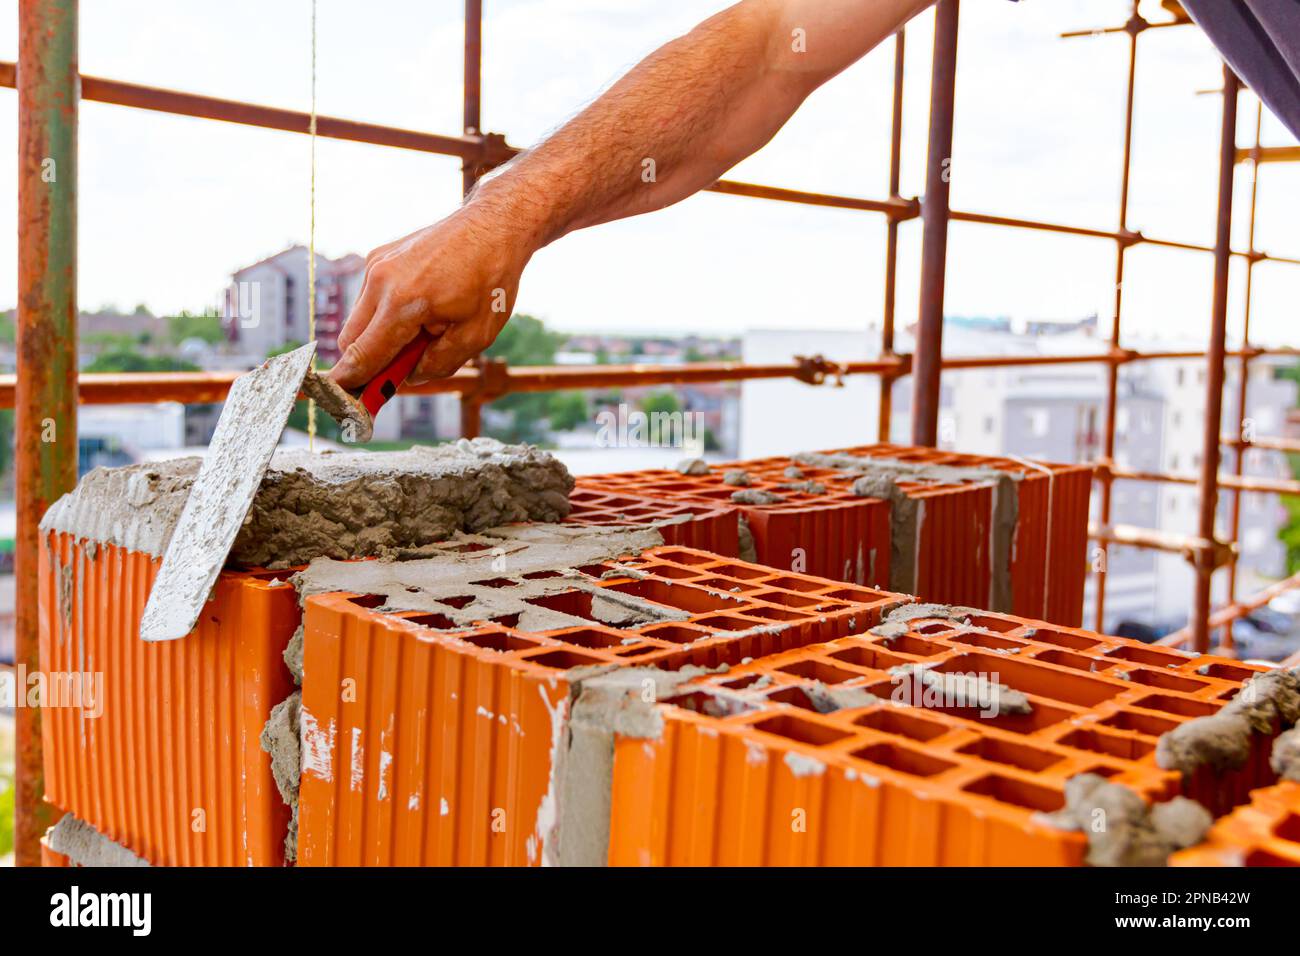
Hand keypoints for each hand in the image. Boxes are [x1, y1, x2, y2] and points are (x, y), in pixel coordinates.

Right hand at [329, 203, 532, 387]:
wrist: (494, 226)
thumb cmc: (491, 280)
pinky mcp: (378, 256)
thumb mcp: (476, 335)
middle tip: (403, 368)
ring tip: (426, 329)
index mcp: (404, 303)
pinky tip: (422, 306)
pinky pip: (369, 299)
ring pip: (358, 320)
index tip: (344, 404)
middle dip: (369, 362)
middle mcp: (381, 281)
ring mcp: (376, 265)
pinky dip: (385, 314)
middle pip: (350, 341)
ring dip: (380, 336)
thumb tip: (408, 378)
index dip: (352, 384)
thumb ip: (438, 364)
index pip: (363, 355)